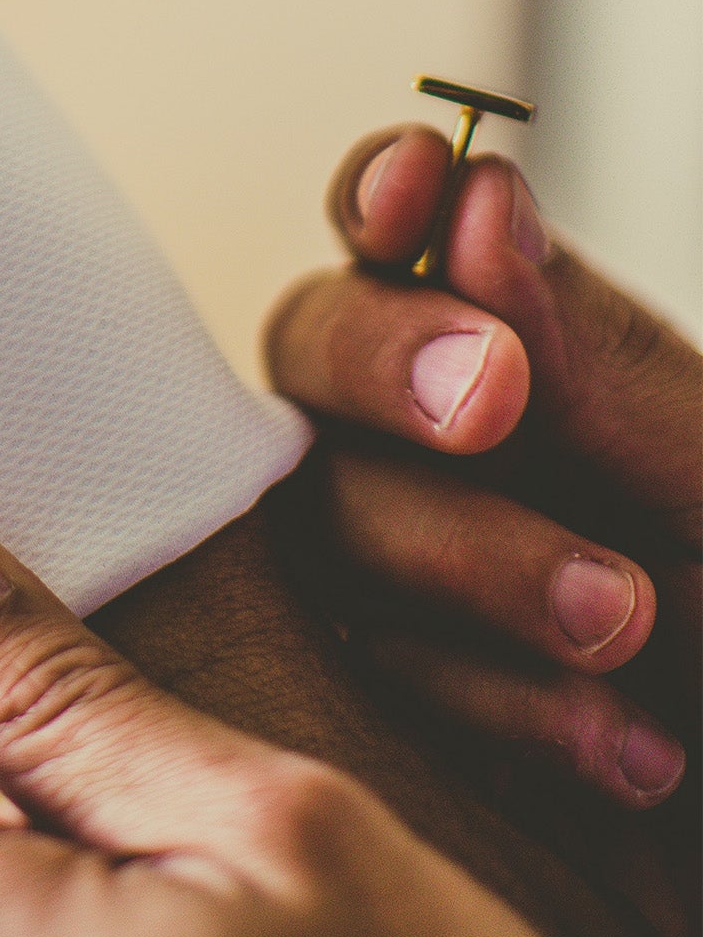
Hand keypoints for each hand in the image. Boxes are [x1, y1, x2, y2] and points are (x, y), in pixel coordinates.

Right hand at [264, 129, 699, 810]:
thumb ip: (614, 368)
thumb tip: (472, 201)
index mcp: (562, 368)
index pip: (415, 236)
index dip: (389, 200)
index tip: (418, 186)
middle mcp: (460, 458)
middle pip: (314, 358)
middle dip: (387, 364)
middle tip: (494, 407)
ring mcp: (410, 589)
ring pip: (317, 517)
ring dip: (452, 554)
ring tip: (624, 628)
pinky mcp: (392, 719)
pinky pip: (351, 674)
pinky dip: (476, 698)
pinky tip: (617, 750)